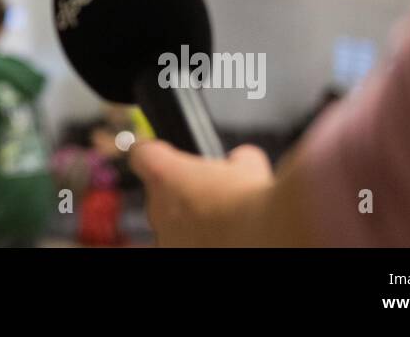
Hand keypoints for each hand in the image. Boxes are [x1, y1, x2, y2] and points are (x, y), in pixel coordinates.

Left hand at [128, 139, 274, 246]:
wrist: (268, 239)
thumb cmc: (253, 203)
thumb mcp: (248, 167)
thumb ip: (235, 159)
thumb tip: (241, 159)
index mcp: (165, 175)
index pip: (142, 154)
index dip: (155, 153)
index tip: (165, 156)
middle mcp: (158, 208)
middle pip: (163, 194)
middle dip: (186, 194)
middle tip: (217, 198)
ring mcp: (166, 239)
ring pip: (174, 224)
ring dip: (193, 223)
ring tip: (227, 225)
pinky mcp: (178, 257)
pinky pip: (185, 245)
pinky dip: (201, 243)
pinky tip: (228, 240)